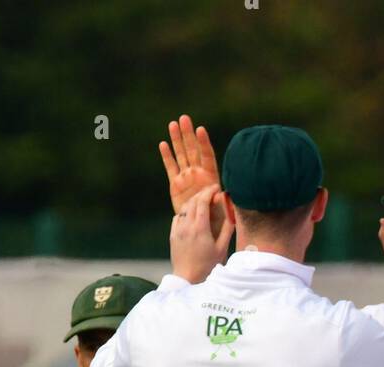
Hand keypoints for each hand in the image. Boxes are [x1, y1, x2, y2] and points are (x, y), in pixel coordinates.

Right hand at [159, 114, 225, 240]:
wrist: (203, 230)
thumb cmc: (217, 222)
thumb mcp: (220, 212)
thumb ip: (219, 201)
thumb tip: (219, 193)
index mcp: (211, 177)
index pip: (207, 156)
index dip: (204, 143)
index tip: (200, 129)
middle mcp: (198, 174)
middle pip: (192, 150)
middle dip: (188, 134)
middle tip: (184, 118)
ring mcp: (187, 178)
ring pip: (181, 155)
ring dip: (177, 140)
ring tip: (173, 124)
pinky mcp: (176, 185)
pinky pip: (171, 168)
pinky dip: (167, 156)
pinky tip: (163, 144)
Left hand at [170, 185, 232, 283]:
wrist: (188, 279)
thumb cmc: (207, 267)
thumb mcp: (222, 249)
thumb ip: (227, 229)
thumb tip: (232, 214)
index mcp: (200, 227)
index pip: (202, 201)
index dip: (209, 191)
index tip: (216, 188)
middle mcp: (187, 225)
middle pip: (193, 201)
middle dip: (202, 194)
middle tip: (211, 193)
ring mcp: (178, 230)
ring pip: (184, 208)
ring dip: (193, 201)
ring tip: (202, 202)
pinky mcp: (173, 235)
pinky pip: (177, 217)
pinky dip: (185, 212)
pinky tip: (191, 215)